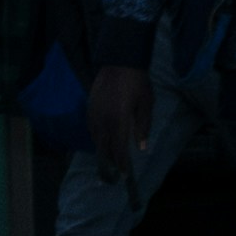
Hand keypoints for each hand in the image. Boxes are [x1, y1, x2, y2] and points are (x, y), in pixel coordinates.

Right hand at [87, 60, 152, 174]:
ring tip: (111, 156)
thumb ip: (142, 127)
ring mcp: (94, 114)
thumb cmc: (137, 81)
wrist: (120, 59)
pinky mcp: (89, 108)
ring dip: (103, 150)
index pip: (118, 150)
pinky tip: (104, 138)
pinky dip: (97, 137)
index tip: (124, 175)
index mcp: (118, 121)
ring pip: (96, 140)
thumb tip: (141, 148)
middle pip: (104, 149)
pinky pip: (91, 129)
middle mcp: (103, 121)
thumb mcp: (145, 104)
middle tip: (117, 170)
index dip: (121, 165)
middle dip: (111, 161)